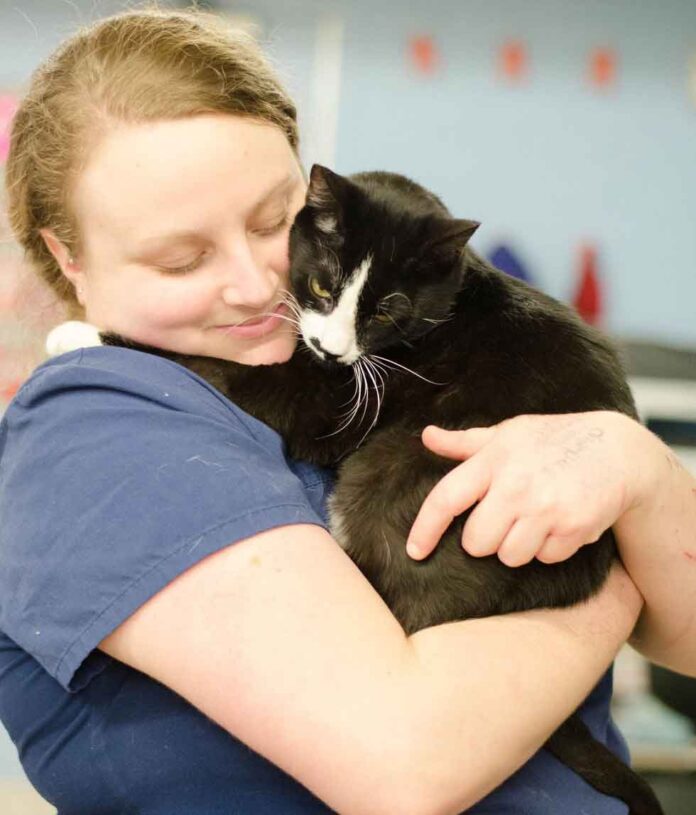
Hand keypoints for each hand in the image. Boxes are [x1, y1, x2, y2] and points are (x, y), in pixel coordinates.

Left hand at [407, 411, 640, 566]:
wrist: (618, 450)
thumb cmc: (555, 439)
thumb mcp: (509, 433)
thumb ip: (466, 442)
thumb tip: (426, 437)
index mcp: (494, 459)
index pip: (446, 499)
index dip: (425, 528)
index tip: (414, 551)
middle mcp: (516, 484)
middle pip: (476, 543)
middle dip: (485, 539)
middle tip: (505, 518)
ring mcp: (546, 508)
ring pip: (509, 556)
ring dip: (518, 546)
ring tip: (535, 518)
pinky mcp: (573, 528)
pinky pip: (545, 558)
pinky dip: (549, 548)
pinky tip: (559, 523)